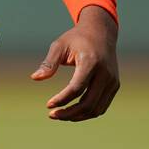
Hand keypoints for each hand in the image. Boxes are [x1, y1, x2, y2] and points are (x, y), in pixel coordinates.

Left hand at [30, 5, 119, 120]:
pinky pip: (101, 106)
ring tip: (61, 115)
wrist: (101, 32)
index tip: (48, 105)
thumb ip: (49, 63)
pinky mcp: (114, 85)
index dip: (62, 100)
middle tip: (52, 115)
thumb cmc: (76, 38)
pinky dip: (87, 113)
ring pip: (96, 109)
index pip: (76, 89)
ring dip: (78, 116)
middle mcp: (105, 73)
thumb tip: (35, 78)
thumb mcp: (60, 46)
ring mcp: (112, 81)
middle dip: (69, 113)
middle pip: (87, 103)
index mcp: (91, 62)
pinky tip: (73, 112)